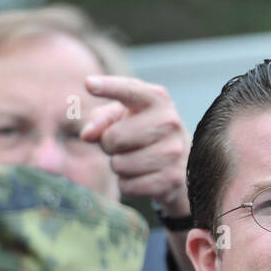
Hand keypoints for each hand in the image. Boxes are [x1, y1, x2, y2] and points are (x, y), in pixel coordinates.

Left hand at [81, 75, 190, 213]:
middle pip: (113, 137)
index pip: (129, 91)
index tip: (88, 84)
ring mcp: (173, 151)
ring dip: (119, 166)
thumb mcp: (124, 117)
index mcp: (157, 99)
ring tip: (136, 160)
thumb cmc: (144, 134)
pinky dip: (128, 184)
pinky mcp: (172, 179)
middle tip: (124, 145)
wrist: (183, 163)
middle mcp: (169, 122)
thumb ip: (101, 119)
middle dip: (109, 145)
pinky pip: (128, 185)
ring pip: (119, 164)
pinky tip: (143, 177)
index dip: (108, 88)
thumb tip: (86, 134)